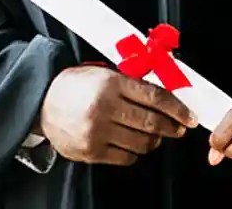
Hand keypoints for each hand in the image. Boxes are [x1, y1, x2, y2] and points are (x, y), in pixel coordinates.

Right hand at [40, 65, 197, 165]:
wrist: (41, 102)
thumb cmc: (75, 86)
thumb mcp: (105, 73)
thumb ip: (133, 83)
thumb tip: (167, 93)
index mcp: (111, 84)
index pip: (155, 97)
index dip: (177, 108)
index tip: (189, 115)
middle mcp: (104, 108)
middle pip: (152, 122)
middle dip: (172, 127)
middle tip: (179, 127)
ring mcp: (97, 132)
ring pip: (142, 142)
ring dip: (155, 140)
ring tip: (155, 135)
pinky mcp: (91, 152)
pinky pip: (126, 157)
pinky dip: (136, 152)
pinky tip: (135, 143)